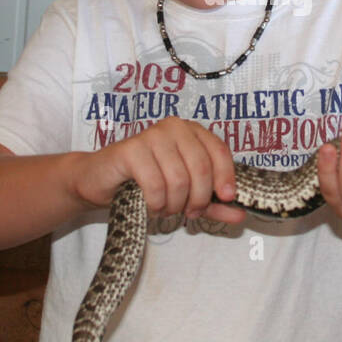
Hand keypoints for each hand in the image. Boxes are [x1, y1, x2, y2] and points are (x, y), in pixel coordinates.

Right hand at [74, 117, 247, 224]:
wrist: (100, 181)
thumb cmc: (145, 184)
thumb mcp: (186, 196)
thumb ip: (214, 204)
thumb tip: (241, 214)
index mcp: (191, 131)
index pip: (219, 151)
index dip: (226, 177)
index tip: (225, 198)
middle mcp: (173, 127)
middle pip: (201, 167)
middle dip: (199, 198)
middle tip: (189, 213)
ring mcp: (151, 135)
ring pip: (179, 179)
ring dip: (174, 204)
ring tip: (165, 209)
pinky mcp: (130, 149)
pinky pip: (155, 184)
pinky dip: (155, 203)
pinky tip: (150, 206)